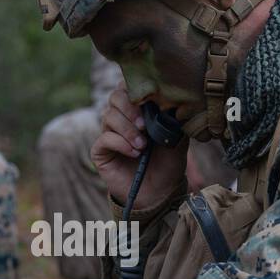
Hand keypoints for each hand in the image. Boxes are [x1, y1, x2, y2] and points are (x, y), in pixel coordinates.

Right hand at [92, 87, 187, 211]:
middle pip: (115, 96)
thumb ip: (173, 118)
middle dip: (130, 107)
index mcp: (139, 109)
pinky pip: (104, 138)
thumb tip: (171, 99)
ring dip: (128, 129)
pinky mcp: (101, 151)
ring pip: (108, 116)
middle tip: (144, 125)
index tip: (151, 102)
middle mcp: (122, 118)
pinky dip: (121, 143)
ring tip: (143, 145)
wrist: (160, 192)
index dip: (136, 89)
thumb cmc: (168, 163)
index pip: (129, 86)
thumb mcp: (178, 138)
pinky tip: (134, 153)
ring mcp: (110, 133)